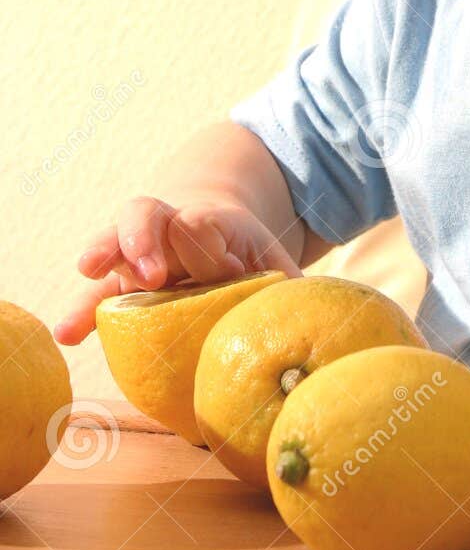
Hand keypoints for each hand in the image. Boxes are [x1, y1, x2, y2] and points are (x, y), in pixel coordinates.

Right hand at [55, 195, 301, 344]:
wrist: (213, 244)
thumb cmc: (246, 260)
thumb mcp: (272, 265)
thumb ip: (291, 287)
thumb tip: (322, 318)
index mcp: (211, 223)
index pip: (200, 223)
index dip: (206, 244)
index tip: (224, 267)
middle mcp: (166, 230)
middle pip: (146, 213)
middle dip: (145, 237)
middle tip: (153, 271)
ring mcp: (138, 252)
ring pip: (113, 239)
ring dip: (104, 252)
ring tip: (90, 272)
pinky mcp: (119, 283)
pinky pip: (96, 294)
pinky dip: (81, 311)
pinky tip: (68, 335)